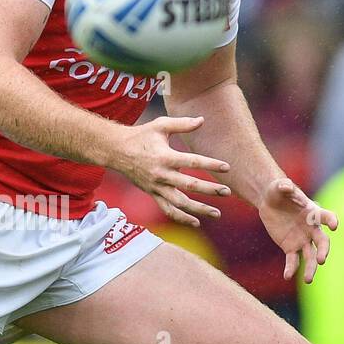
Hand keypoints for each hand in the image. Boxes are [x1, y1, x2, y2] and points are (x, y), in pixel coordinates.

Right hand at [111, 115, 230, 226]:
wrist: (117, 151)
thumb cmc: (141, 135)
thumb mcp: (161, 125)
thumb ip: (182, 124)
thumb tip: (202, 120)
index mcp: (165, 156)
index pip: (192, 162)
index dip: (210, 165)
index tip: (226, 167)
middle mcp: (162, 174)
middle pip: (189, 185)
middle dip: (210, 190)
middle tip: (227, 192)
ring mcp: (157, 187)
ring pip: (180, 203)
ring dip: (199, 209)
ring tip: (217, 213)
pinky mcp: (153, 194)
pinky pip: (168, 210)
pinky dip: (181, 218)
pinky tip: (196, 222)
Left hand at [258, 177, 337, 282]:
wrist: (270, 202)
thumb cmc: (278, 191)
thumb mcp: (278, 187)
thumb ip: (283, 186)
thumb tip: (285, 186)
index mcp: (312, 212)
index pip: (325, 216)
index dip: (331, 220)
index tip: (334, 225)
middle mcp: (311, 228)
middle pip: (322, 242)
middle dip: (323, 251)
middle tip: (322, 260)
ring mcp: (302, 239)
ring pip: (310, 256)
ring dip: (311, 268)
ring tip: (308, 280)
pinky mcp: (290, 247)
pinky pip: (293, 260)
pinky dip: (291, 268)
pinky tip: (287, 276)